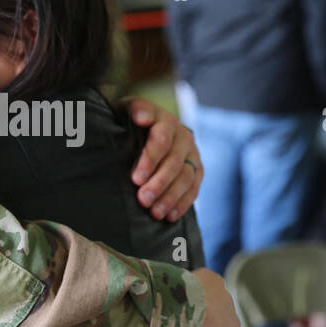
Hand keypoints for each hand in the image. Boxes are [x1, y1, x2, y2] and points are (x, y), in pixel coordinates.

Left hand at [123, 97, 203, 221]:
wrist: (146, 127)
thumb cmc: (130, 122)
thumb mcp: (128, 110)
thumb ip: (136, 111)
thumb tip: (141, 117)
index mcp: (164, 120)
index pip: (161, 139)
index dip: (150, 159)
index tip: (136, 178)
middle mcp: (182, 135)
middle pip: (174, 162)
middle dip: (158, 183)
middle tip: (142, 200)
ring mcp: (192, 153)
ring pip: (185, 177)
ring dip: (170, 197)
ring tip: (154, 213)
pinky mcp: (197, 169)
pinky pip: (194, 188)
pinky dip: (182, 203)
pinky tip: (170, 216)